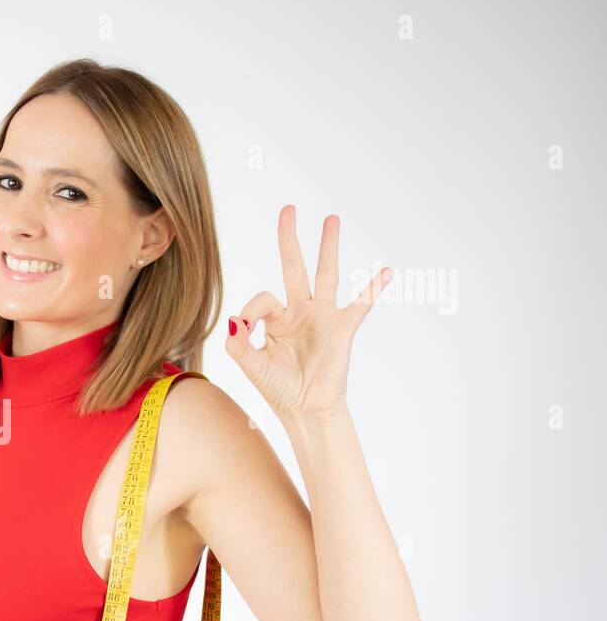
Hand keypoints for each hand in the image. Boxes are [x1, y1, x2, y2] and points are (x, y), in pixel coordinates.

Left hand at [225, 205, 391, 422]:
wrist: (306, 411)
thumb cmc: (279, 389)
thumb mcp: (250, 364)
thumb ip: (237, 342)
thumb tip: (234, 319)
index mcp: (277, 320)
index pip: (262, 299)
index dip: (252, 312)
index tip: (248, 330)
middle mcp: (300, 312)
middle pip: (294, 267)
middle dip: (289, 238)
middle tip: (288, 209)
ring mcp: (323, 317)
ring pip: (326, 274)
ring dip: (328, 246)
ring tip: (331, 219)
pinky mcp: (342, 329)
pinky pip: (360, 305)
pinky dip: (373, 288)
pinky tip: (386, 271)